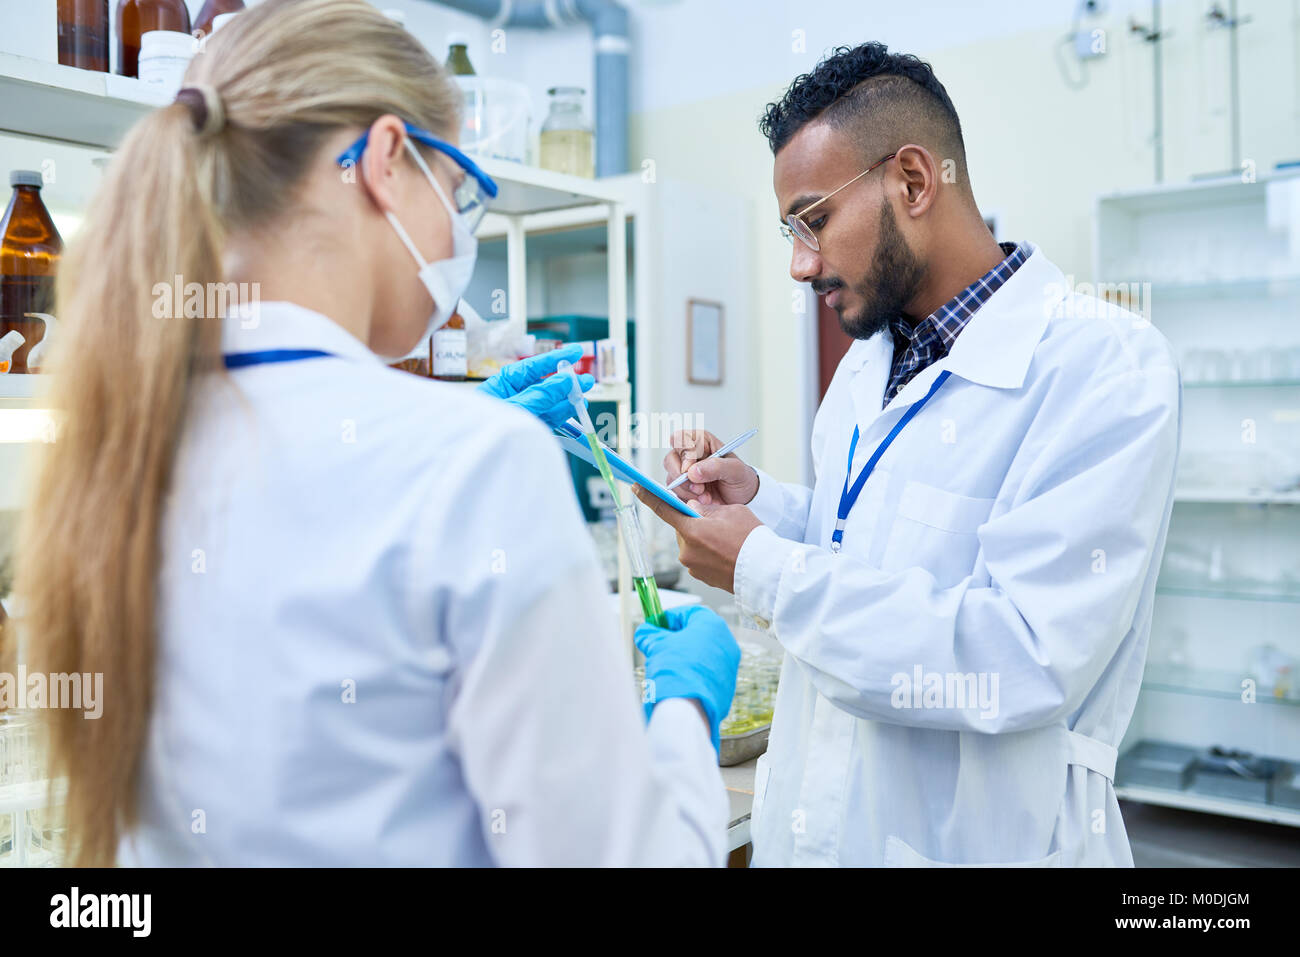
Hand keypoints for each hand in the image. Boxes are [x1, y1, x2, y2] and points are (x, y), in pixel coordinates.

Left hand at [477, 344, 594, 428]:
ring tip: (583, 396)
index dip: (555, 359)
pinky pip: (546, 418)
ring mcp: (520, 414)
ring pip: (547, 403)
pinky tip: (572, 408)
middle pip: (543, 385)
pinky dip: (560, 414)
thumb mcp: (516, 407)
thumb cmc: (483, 427)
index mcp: (503, 384)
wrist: (473, 456)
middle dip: (565, 383)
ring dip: (566, 399)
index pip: (533, 366)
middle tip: (586, 381)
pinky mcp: (525, 429)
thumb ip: (542, 395)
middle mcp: (512, 397)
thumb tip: (565, 380)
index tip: (576, 351)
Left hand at [633, 485, 761, 591]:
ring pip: (690, 543)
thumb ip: (706, 509)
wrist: (764, 572)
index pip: (663, 509)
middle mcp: (686, 550)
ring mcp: (692, 565)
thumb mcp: (731, 512)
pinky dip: (707, 552)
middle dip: (694, 522)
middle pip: (682, 527)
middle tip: (716, 522)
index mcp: (692, 531)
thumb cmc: (751, 540)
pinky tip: (725, 552)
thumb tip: (693, 508)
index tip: (636, 488)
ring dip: (701, 538)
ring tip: (725, 540)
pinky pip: (698, 557)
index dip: (648, 497)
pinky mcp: (699, 576)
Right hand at [635, 605, 739, 752]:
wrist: (688, 707)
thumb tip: (644, 632)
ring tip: (665, 666)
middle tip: (658, 647)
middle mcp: (726, 641)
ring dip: (683, 655)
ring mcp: (730, 664)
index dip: (668, 619)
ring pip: (702, 653)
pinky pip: (707, 671)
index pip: (688, 612)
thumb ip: (649, 634)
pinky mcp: (728, 683)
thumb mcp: (656, 645)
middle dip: (675, 638)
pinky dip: (693, 671)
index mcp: (712, 624)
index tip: (654, 627)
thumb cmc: (674, 669)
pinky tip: (678, 680)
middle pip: (696, 633)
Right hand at [664, 429, 758, 506]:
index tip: (691, 470)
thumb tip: (693, 471)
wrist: (743, 498)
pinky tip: (704, 500)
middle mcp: (689, 454)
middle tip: (699, 488)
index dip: (684, 454)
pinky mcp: (682, 488)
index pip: (681, 439)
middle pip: (670, 459)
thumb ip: (717, 467)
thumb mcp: (736, 470)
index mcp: (702, 441)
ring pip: (671, 478)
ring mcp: (684, 472)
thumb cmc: (740, 478)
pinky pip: (675, 493)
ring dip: (688, 491)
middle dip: (682, 477)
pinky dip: (689, 499)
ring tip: (707, 496)